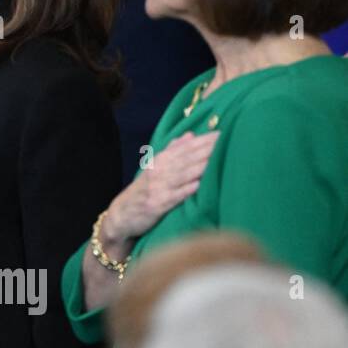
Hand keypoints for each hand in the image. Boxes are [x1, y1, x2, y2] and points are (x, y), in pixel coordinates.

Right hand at [103, 130, 219, 250]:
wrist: (122, 214)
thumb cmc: (144, 190)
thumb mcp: (154, 168)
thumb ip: (172, 151)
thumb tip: (190, 135)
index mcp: (159, 161)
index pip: (184, 148)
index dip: (202, 140)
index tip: (221, 133)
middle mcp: (157, 171)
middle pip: (185, 158)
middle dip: (206, 150)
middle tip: (226, 141)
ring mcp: (157, 188)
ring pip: (182, 175)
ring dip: (200, 166)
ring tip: (218, 159)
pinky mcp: (156, 205)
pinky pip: (173, 196)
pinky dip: (186, 190)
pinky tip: (199, 185)